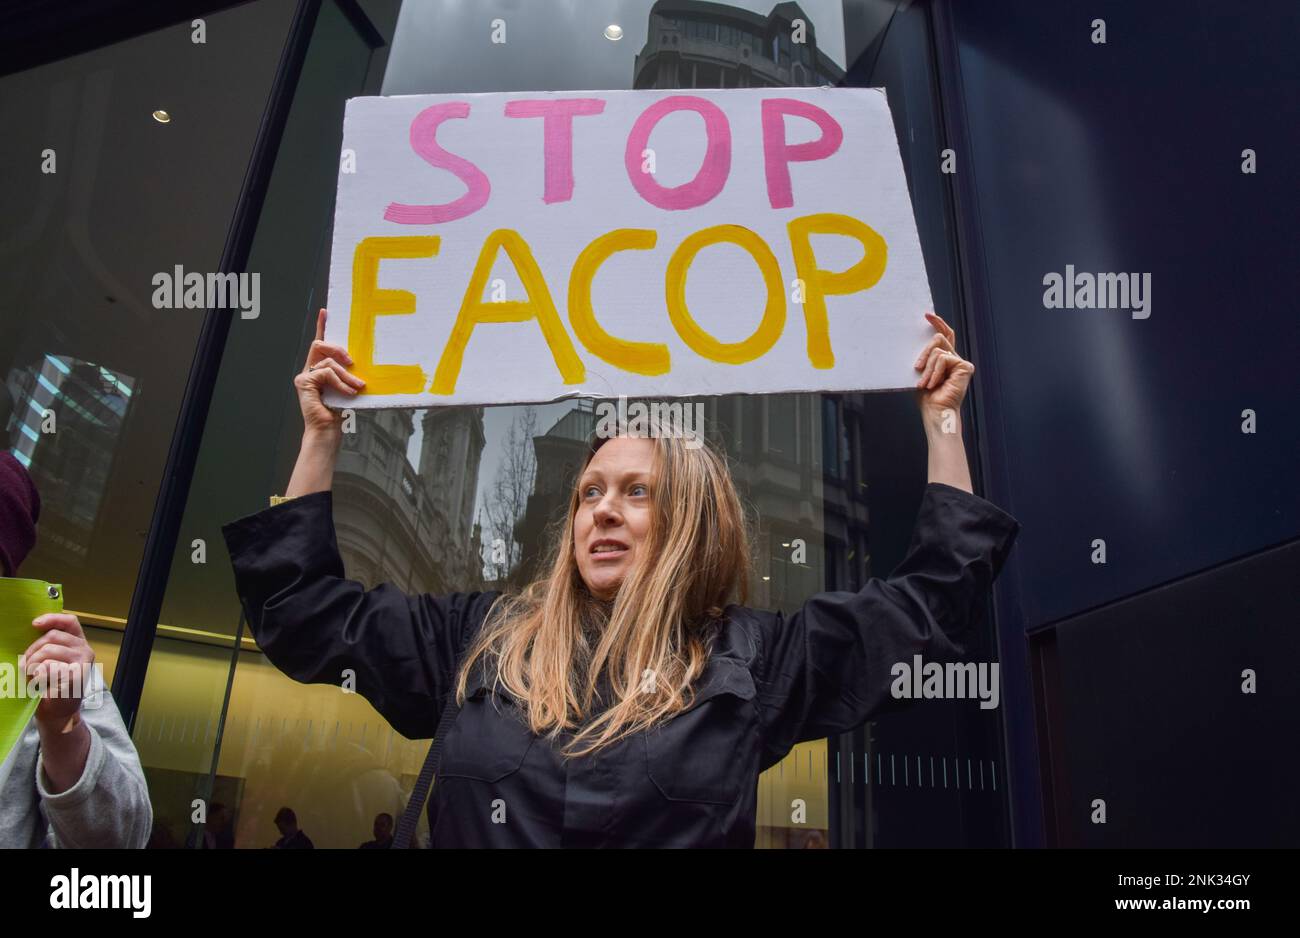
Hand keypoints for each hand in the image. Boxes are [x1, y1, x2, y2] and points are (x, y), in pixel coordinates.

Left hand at [24, 613, 95, 725]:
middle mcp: (85, 650)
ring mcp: (83, 663)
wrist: (57, 713)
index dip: (52, 619)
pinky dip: (38, 677)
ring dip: (33, 665)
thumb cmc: (50, 686)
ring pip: (47, 651)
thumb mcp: (49, 661)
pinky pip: (47, 667)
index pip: (69, 622)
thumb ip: (47, 645)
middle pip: (51, 636)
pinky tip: (42, 685)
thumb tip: (33, 629)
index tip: (34, 625)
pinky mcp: (77, 676)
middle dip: (33, 650)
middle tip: (26, 666)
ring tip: (34, 677)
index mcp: (79, 644)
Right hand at [294, 308, 365, 437]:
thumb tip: (360, 364)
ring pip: (328, 362)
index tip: (326, 312)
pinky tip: (349, 393)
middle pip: (320, 345)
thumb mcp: (347, 388)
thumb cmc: (340, 414)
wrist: (327, 432)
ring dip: (346, 375)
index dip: (321, 327)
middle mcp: (308, 371)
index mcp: (318, 371)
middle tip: (353, 362)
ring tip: (358, 386)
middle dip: (338, 349)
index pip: (319, 344)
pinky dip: (340, 383)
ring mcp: (304, 377)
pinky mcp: (304, 382)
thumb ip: (348, 375)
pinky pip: (326, 373)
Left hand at [913, 312, 973, 425]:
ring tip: (925, 383)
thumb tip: (916, 342)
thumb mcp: (921, 372)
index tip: (927, 315)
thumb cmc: (926, 396)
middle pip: (938, 338)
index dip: (938, 322)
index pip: (945, 334)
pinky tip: (934, 383)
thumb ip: (924, 357)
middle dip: (924, 353)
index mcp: (944, 359)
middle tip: (917, 368)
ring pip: (938, 350)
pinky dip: (935, 371)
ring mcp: (961, 362)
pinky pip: (943, 358)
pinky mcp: (965, 367)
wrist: (935, 411)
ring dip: (927, 368)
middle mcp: (954, 358)